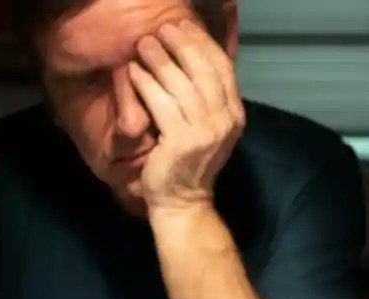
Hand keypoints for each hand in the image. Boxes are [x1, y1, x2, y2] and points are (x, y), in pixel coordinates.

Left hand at [128, 19, 243, 213]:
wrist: (183, 202)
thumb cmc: (189, 162)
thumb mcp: (208, 126)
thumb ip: (207, 96)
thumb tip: (194, 56)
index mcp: (234, 114)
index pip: (223, 68)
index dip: (203, 43)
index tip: (185, 26)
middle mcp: (224, 121)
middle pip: (204, 71)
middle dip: (182, 45)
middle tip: (162, 30)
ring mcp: (204, 132)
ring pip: (181, 85)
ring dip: (161, 60)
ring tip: (144, 45)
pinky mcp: (180, 142)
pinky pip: (161, 104)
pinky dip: (146, 84)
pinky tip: (134, 72)